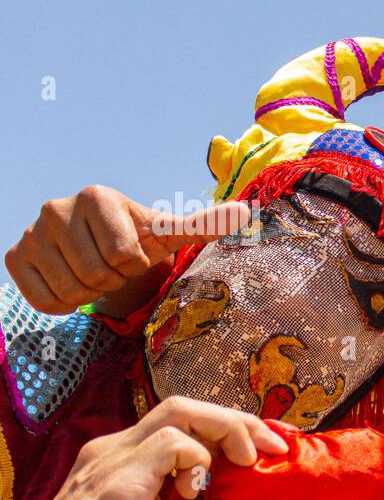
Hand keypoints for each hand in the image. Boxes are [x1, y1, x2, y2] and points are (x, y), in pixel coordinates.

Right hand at [0, 397, 288, 499]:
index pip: (190, 424)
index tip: (273, 451)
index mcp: (135, 462)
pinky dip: (197, 459)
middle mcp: (122, 450)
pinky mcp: (115, 478)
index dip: (234, 429)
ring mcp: (114, 458)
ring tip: (246, 464)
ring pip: (180, 412)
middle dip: (240, 421)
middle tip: (275, 450)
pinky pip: (168, 443)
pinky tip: (199, 491)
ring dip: (226, 431)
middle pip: (188, 407)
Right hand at [5, 185, 250, 316]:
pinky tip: (73, 282)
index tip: (134, 253)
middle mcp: (56, 207)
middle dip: (115, 280)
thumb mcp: (169, 232)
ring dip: (92, 293)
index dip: (136, 265)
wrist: (99, 246)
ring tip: (96, 272)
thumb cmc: (139, 239)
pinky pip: (46, 302)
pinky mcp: (15, 257)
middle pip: (97, 275)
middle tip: (114, 266)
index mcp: (97, 196)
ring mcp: (31, 232)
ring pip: (72, 290)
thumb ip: (204, 224)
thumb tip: (245, 212)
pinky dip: (65, 304)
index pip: (124, 256)